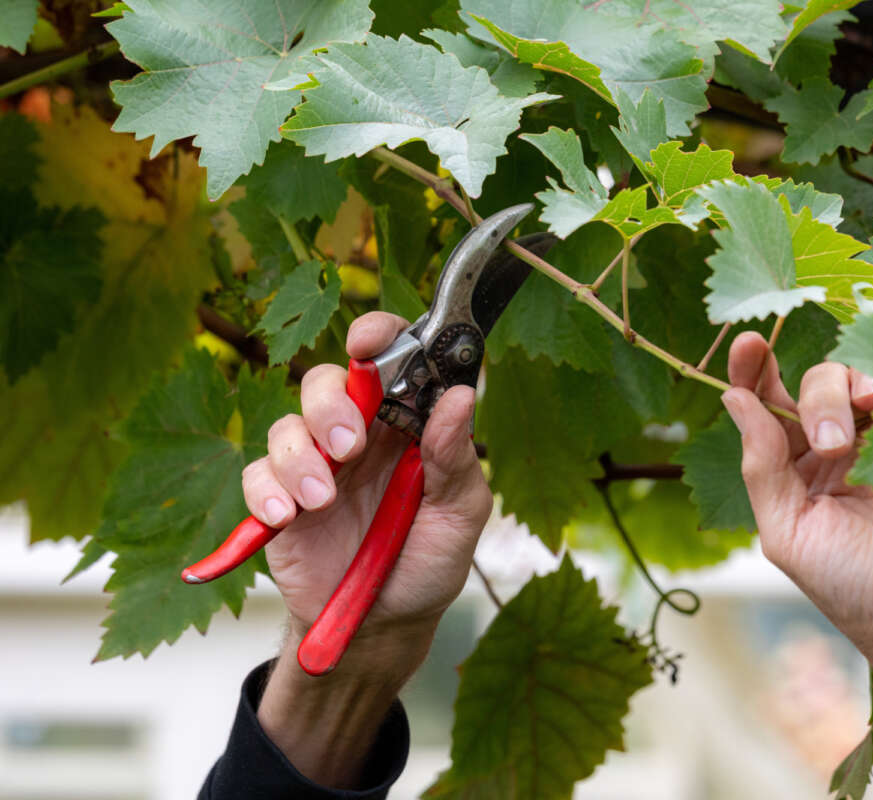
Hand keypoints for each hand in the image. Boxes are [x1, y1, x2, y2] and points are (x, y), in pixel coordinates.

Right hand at [243, 311, 492, 644]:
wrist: (383, 627)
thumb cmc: (428, 562)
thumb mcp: (459, 515)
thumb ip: (454, 458)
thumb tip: (459, 397)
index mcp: (405, 426)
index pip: (389, 362)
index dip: (378, 337)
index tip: (369, 341)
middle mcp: (357, 437)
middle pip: (326, 383)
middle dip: (330, 406)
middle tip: (348, 448)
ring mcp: (315, 467)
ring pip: (287, 427)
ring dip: (300, 460)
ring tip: (322, 503)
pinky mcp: (279, 501)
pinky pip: (256, 475)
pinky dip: (266, 492)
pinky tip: (286, 518)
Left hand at [722, 332, 872, 798]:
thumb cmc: (851, 585)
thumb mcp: (787, 532)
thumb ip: (761, 466)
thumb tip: (734, 399)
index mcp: (799, 469)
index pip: (769, 406)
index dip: (756, 371)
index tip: (750, 343)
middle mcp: (841, 447)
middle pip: (813, 385)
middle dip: (812, 397)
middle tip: (827, 442)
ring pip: (856, 379)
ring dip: (844, 389)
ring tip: (854, 428)